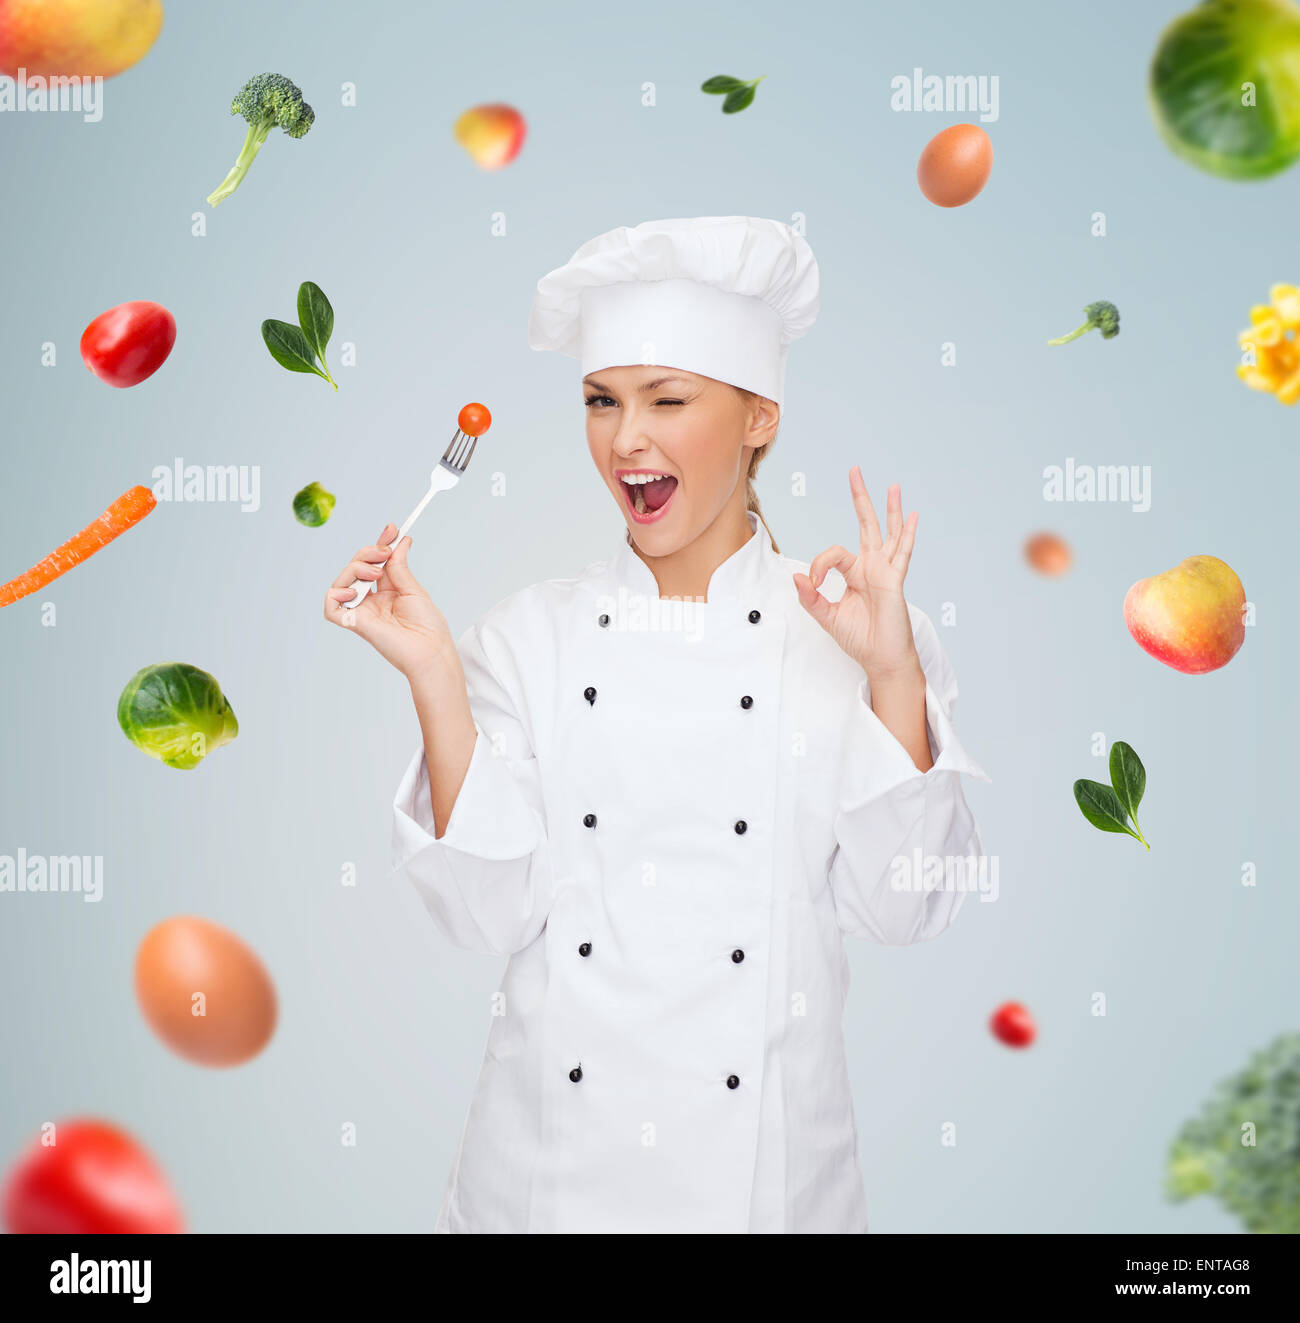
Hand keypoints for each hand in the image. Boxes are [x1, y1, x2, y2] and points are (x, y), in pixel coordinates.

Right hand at [324, 525, 457, 679]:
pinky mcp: (354, 623)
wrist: (430, 650)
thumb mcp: (413, 588)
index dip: (379, 545)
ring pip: (342, 580)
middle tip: (384, 552)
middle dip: (367, 553)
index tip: (392, 529)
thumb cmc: (427, 626)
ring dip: (356, 568)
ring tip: (376, 572)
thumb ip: (400, 566)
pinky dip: (336, 593)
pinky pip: (330, 606)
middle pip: (356, 567)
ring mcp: (361, 610)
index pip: (375, 563)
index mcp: (386, 591)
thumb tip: (401, 541)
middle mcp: (371, 600)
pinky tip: (356, 591)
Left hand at [793, 467, 922, 684]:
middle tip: (854, 471)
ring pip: (888, 533)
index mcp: (854, 574)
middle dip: (860, 498)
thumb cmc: (859, 638)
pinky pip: (903, 554)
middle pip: (866, 525)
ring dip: (890, 509)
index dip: (818, 564)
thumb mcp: (826, 617)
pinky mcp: (895, 581)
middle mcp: (871, 567)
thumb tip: (797, 576)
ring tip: (892, 486)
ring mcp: (885, 571)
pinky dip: (908, 534)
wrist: (881, 659)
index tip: (811, 581)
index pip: (833, 554)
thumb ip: (811, 597)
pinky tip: (912, 516)